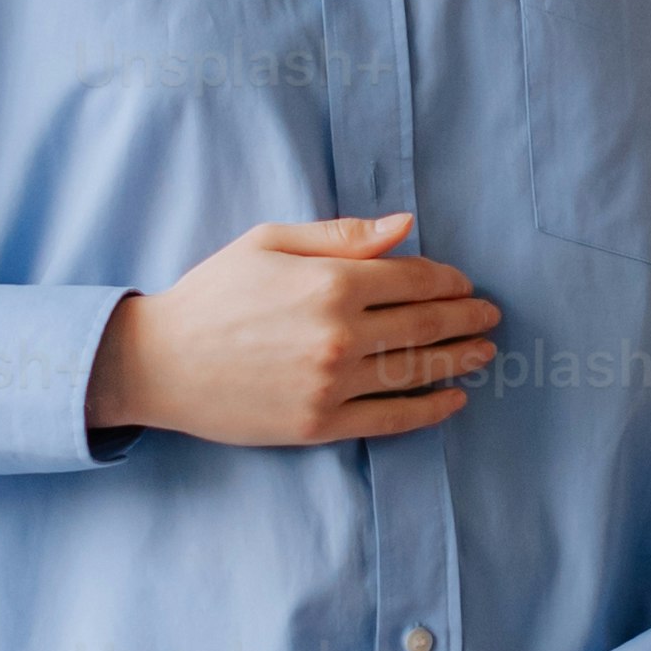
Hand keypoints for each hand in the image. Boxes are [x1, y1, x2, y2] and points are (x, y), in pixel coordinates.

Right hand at [85, 213, 496, 446]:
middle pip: (425, 325)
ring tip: (483, 353)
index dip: (448, 281)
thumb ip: (343, 236)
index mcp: (331, 283)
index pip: (413, 279)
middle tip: (490, 317)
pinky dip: (429, 409)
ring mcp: (332, 385)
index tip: (464, 283)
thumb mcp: (271, 242)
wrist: (160, 362)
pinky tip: (453, 399)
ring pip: (416, 371)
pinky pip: (390, 418)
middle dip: (465, 318)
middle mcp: (340, 335)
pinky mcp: (320, 425)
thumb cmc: (213, 293)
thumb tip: (406, 226)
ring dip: (458, 360)